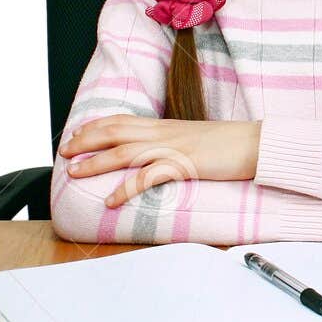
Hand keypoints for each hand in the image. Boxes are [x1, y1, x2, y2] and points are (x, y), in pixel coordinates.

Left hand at [61, 116, 260, 208]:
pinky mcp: (184, 165)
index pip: (123, 121)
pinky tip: (112, 200)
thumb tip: (158, 155)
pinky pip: (149, 176)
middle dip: (86, 141)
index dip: (96, 127)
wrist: (256, 144)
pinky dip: (126, 188)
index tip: (77, 134)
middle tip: (65, 151)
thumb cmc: (229, 145)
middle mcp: (164, 133)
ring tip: (75, 172)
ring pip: (124, 151)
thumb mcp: (195, 140)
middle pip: (115, 132)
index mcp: (166, 127)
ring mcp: (173, 148)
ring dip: (96, 162)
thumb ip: (173, 144)